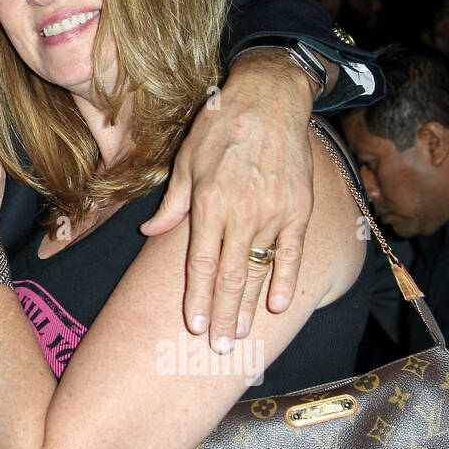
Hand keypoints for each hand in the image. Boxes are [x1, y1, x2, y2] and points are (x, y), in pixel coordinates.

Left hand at [140, 50, 314, 351]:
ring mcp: (272, 213)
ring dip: (248, 307)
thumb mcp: (185, 160)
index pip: (200, 262)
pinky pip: (292, 253)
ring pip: (258, 270)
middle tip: (219, 348)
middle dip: (222, 315)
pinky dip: (286, 280)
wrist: (269, 100)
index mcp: (208, 203)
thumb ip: (173, 203)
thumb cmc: (220, 127)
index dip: (197, 297)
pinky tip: (279, 306)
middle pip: (229, 275)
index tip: (193, 326)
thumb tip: (150, 232)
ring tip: (241, 337)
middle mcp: (240, 213)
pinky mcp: (299, 209)